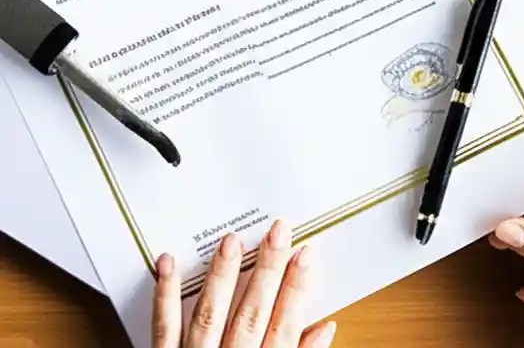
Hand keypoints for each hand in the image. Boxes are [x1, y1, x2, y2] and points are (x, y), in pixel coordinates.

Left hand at [152, 220, 337, 347]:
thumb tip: (325, 329)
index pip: (285, 324)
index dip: (297, 287)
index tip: (306, 254)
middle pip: (252, 312)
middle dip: (267, 269)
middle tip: (278, 230)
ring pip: (210, 314)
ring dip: (221, 276)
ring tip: (232, 240)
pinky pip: (162, 328)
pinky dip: (164, 295)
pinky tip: (168, 264)